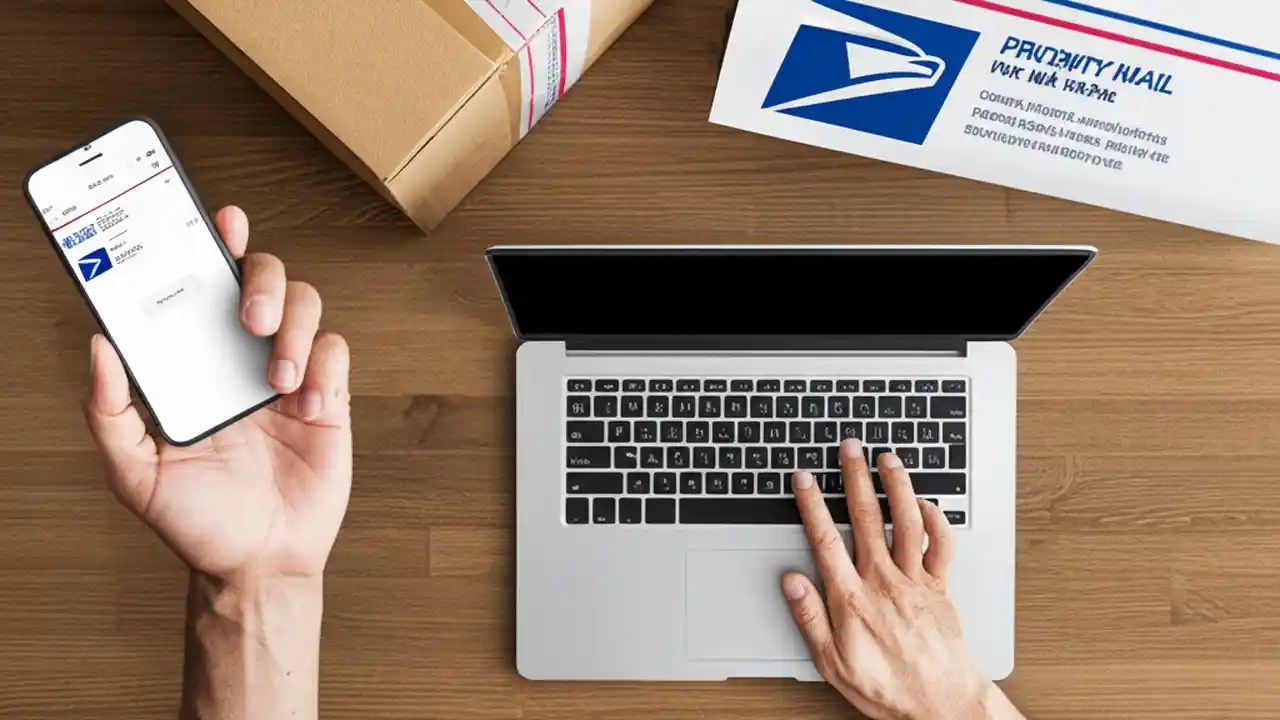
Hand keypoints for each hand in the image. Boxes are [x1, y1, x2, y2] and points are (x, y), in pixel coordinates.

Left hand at [85, 206, 351, 584]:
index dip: (216, 244)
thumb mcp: (134, 471)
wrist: (259, 563)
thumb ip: (109, 410)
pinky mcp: (331, 399)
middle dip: (262, 281)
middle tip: (250, 318)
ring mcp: (292, 375)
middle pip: (266, 278)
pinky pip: (337, 354)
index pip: (206, 286)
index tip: (219, 220)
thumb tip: (99, 345)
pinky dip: (324, 369)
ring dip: (295, 332)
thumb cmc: (197, 520)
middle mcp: (243, 358)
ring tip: (276, 381)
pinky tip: (304, 407)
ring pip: (308, 307)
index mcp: (198, 363)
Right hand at [782, 440, 1021, 719]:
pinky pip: (941, 545)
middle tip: (848, 448)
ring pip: (905, 521)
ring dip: (896, 485)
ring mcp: (914, 581)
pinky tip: (925, 502)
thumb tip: (791, 580)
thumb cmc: (886, 688)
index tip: (803, 479)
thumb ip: (809, 618)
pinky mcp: (939, 587)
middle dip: (854, 477)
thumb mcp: (831, 663)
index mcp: (851, 598)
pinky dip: (936, 519)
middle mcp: (883, 582)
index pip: (824, 539)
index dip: (811, 504)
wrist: (940, 704)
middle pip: (865, 518)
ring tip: (887, 458)